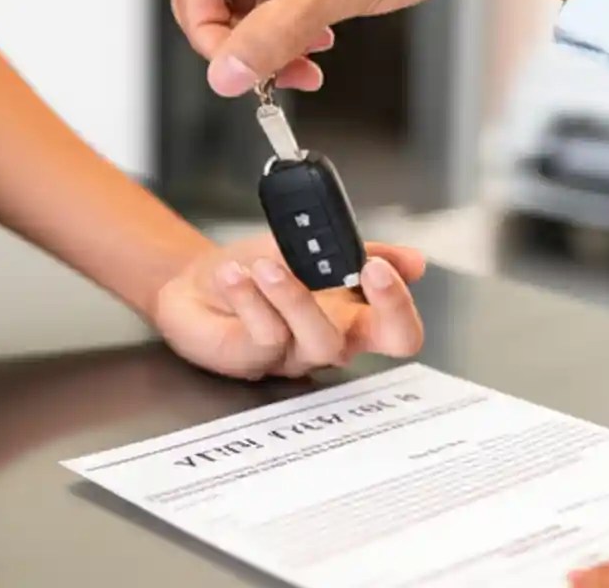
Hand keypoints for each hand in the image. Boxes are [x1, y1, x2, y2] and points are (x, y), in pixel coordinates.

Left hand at [153, 234, 424, 378]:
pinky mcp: (256, 361)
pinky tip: (234, 276)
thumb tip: (416, 261)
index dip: (403, 302)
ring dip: (296, 294)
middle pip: (390, 342)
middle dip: (387, 305)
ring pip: (321, 338)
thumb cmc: (253, 268)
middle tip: (367, 268)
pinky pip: (267, 335)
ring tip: (267, 265)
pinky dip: (250, 298)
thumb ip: (359, 252)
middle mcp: (333, 339)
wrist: (192, 281)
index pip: (402, 326)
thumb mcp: (308, 247)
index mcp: (354, 315)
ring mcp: (296, 355)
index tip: (381, 265)